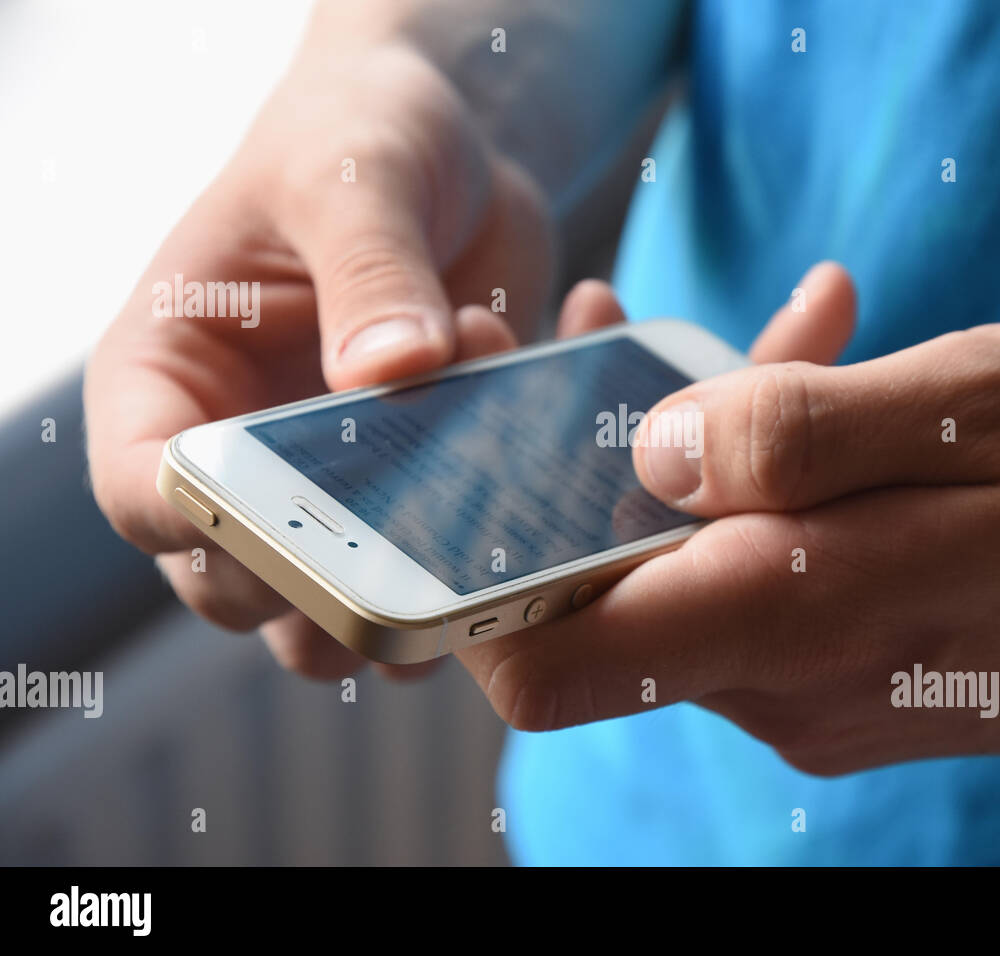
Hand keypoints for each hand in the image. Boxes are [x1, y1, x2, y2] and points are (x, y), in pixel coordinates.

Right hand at [86, 33, 553, 678]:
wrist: (455, 152)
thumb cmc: (362, 137)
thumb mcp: (355, 177)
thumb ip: (369, 268)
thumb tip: (391, 369)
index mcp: (174, 371)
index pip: (142, 489)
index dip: (201, 528)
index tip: (293, 520)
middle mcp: (240, 447)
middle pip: (241, 586)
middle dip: (326, 584)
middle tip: (419, 534)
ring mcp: (330, 483)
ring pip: (342, 611)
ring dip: (416, 590)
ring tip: (486, 490)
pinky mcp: (419, 491)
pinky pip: (444, 564)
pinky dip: (496, 548)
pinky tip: (547, 448)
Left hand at [458, 308, 999, 772]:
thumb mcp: (980, 411)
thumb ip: (799, 438)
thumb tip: (644, 452)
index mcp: (794, 621)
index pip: (546, 662)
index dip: (476, 562)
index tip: (481, 436)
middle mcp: (781, 683)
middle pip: (602, 586)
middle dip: (585, 448)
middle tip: (606, 319)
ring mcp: (812, 687)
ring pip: (683, 566)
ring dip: (695, 443)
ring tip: (781, 328)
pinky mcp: (844, 667)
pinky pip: (754, 571)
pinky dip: (759, 481)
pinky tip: (824, 381)